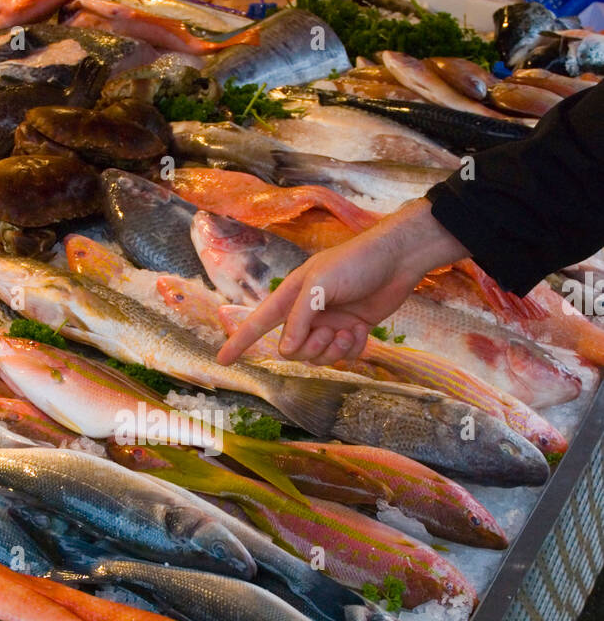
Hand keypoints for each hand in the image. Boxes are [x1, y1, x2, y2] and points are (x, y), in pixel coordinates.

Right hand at [216, 199, 468, 365]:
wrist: (397, 260)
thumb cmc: (356, 262)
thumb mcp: (320, 284)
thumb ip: (299, 317)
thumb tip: (285, 350)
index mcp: (292, 295)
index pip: (259, 323)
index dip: (239, 342)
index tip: (222, 360)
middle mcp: (307, 312)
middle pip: (292, 349)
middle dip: (310, 347)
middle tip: (328, 333)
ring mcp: (329, 323)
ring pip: (318, 356)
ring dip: (333, 349)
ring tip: (349, 331)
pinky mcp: (351, 331)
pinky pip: (342, 355)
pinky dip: (352, 348)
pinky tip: (363, 330)